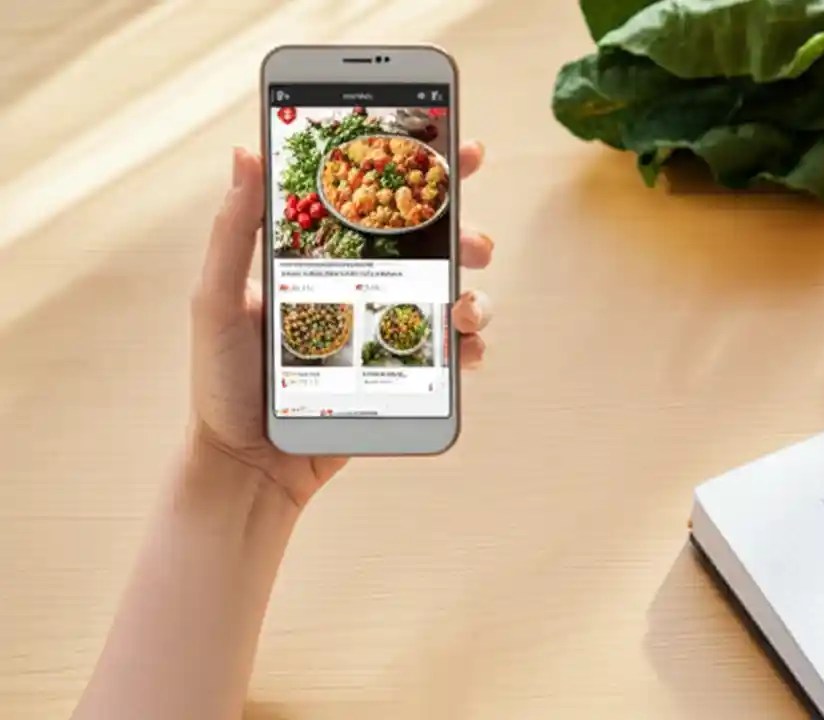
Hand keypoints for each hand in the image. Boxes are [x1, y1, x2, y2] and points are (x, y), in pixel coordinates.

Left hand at [189, 143, 493, 505]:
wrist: (245, 465)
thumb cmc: (221, 381)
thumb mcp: (216, 299)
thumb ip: (234, 230)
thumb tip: (245, 152)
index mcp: (323, 261)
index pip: (376, 204)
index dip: (422, 173)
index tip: (460, 149)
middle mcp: (363, 289)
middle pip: (431, 248)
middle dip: (465, 235)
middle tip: (474, 242)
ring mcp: (387, 333)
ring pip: (454, 299)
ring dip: (475, 296)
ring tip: (463, 309)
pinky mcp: (404, 378)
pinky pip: (453, 357)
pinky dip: (471, 350)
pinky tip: (465, 351)